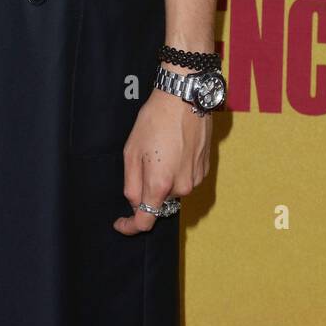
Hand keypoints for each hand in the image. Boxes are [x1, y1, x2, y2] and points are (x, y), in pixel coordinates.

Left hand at [113, 69, 212, 234]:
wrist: (185, 99)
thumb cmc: (155, 120)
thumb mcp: (131, 151)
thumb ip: (131, 184)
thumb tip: (135, 202)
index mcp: (160, 185)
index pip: (145, 221)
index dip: (129, 226)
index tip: (120, 224)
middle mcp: (181, 188)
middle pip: (158, 202)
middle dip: (147, 191)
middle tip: (141, 162)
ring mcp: (196, 179)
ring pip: (172, 190)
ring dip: (163, 180)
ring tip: (159, 150)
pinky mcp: (205, 170)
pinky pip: (185, 179)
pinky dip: (176, 171)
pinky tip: (172, 149)